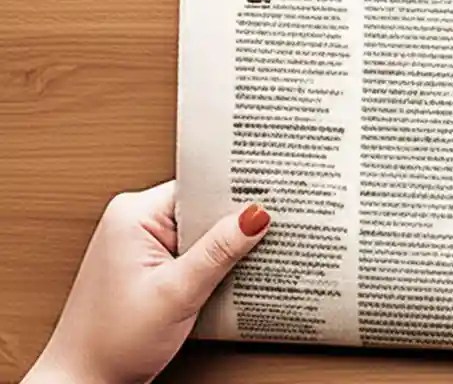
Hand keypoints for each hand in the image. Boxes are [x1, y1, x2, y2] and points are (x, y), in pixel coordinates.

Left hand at [24, 181, 269, 383]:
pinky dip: (209, 265)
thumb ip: (219, 250)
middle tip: (256, 246)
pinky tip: (217, 282)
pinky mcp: (148, 263)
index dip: (236, 198)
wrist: (84, 381)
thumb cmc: (112, 342)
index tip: (268, 209)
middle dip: (230, 229)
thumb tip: (256, 214)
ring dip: (221, 251)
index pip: (201, 187)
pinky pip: (191, 250)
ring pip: (200, 232)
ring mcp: (139, 243)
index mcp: (133, 214)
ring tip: (233, 270)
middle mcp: (133, 221)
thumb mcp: (177, 293)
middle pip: (202, 208)